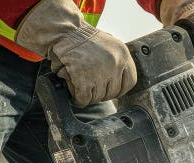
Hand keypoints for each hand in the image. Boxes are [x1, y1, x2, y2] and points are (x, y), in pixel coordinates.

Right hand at [17, 0, 136, 106]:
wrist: (62, 32)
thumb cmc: (82, 39)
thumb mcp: (109, 45)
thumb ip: (117, 62)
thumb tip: (118, 81)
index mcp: (123, 54)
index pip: (130, 82)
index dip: (120, 89)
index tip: (111, 90)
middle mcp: (115, 63)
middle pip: (113, 92)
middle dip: (102, 93)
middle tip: (91, 88)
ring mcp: (100, 72)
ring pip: (98, 97)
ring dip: (89, 96)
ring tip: (81, 87)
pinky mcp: (84, 79)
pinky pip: (84, 98)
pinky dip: (78, 99)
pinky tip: (75, 94)